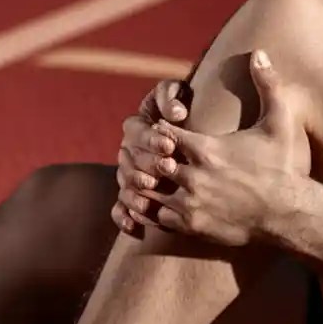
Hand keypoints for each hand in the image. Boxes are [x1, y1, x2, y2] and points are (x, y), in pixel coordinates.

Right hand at [112, 78, 191, 235]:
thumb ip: (172, 97)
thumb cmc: (189, 115)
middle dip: (145, 166)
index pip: (136, 131)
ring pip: (124, 185)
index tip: (170, 145)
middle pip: (129, 160)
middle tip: (165, 170)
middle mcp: (130, 151)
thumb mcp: (180, 97)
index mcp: (138, 126)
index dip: (150, 139)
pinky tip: (133, 226)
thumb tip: (174, 113)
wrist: (201, 146)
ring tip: (151, 197)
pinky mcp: (134, 197)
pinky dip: (124, 217)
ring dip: (134, 192)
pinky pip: (121, 208)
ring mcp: (130, 175)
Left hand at [139, 50, 309, 245]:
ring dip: (146, 182)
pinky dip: (152, 208)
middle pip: (149, 161)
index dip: (159, 130)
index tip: (166, 131)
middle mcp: (194, 176)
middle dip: (147, 156)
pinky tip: (160, 201)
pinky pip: (155, 216)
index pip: (162, 132)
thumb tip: (259, 51)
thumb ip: (267, 84)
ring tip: (152, 177)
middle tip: (152, 155)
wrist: (290, 215)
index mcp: (207, 148)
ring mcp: (190, 203)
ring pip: (147, 190)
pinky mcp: (191, 226)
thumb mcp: (280, 121)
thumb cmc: (284, 167)